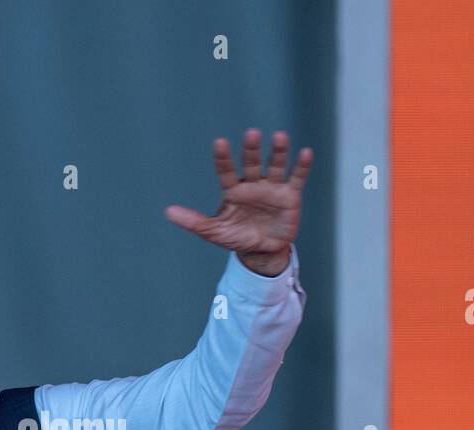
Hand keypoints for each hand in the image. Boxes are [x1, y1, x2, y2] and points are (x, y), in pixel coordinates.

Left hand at [164, 129, 311, 276]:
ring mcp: (272, 187)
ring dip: (278, 152)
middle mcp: (252, 184)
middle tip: (251, 134)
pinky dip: (301, 166)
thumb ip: (194, 221)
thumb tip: (168, 211)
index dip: (223, 158)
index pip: (226, 171)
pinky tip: (305, 152)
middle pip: (252, 163)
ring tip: (279, 137)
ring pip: (274, 166)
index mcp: (233, 190)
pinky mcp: (290, 195)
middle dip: (251, 150)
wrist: (262, 252)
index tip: (219, 143)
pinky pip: (296, 178)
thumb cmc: (236, 238)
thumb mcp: (214, 232)